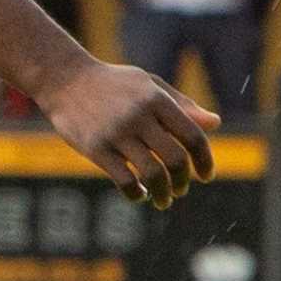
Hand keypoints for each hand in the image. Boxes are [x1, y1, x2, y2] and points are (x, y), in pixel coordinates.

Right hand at [42, 56, 221, 207]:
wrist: (64, 79)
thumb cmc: (113, 84)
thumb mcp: (149, 85)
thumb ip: (181, 105)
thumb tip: (215, 124)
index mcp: (156, 99)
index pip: (192, 135)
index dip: (204, 160)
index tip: (205, 176)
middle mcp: (138, 116)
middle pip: (175, 159)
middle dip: (183, 181)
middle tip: (181, 190)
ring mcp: (116, 133)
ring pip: (152, 174)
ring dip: (163, 193)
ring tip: (164, 200)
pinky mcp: (95, 148)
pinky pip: (124, 180)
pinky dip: (137, 194)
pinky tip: (140, 194)